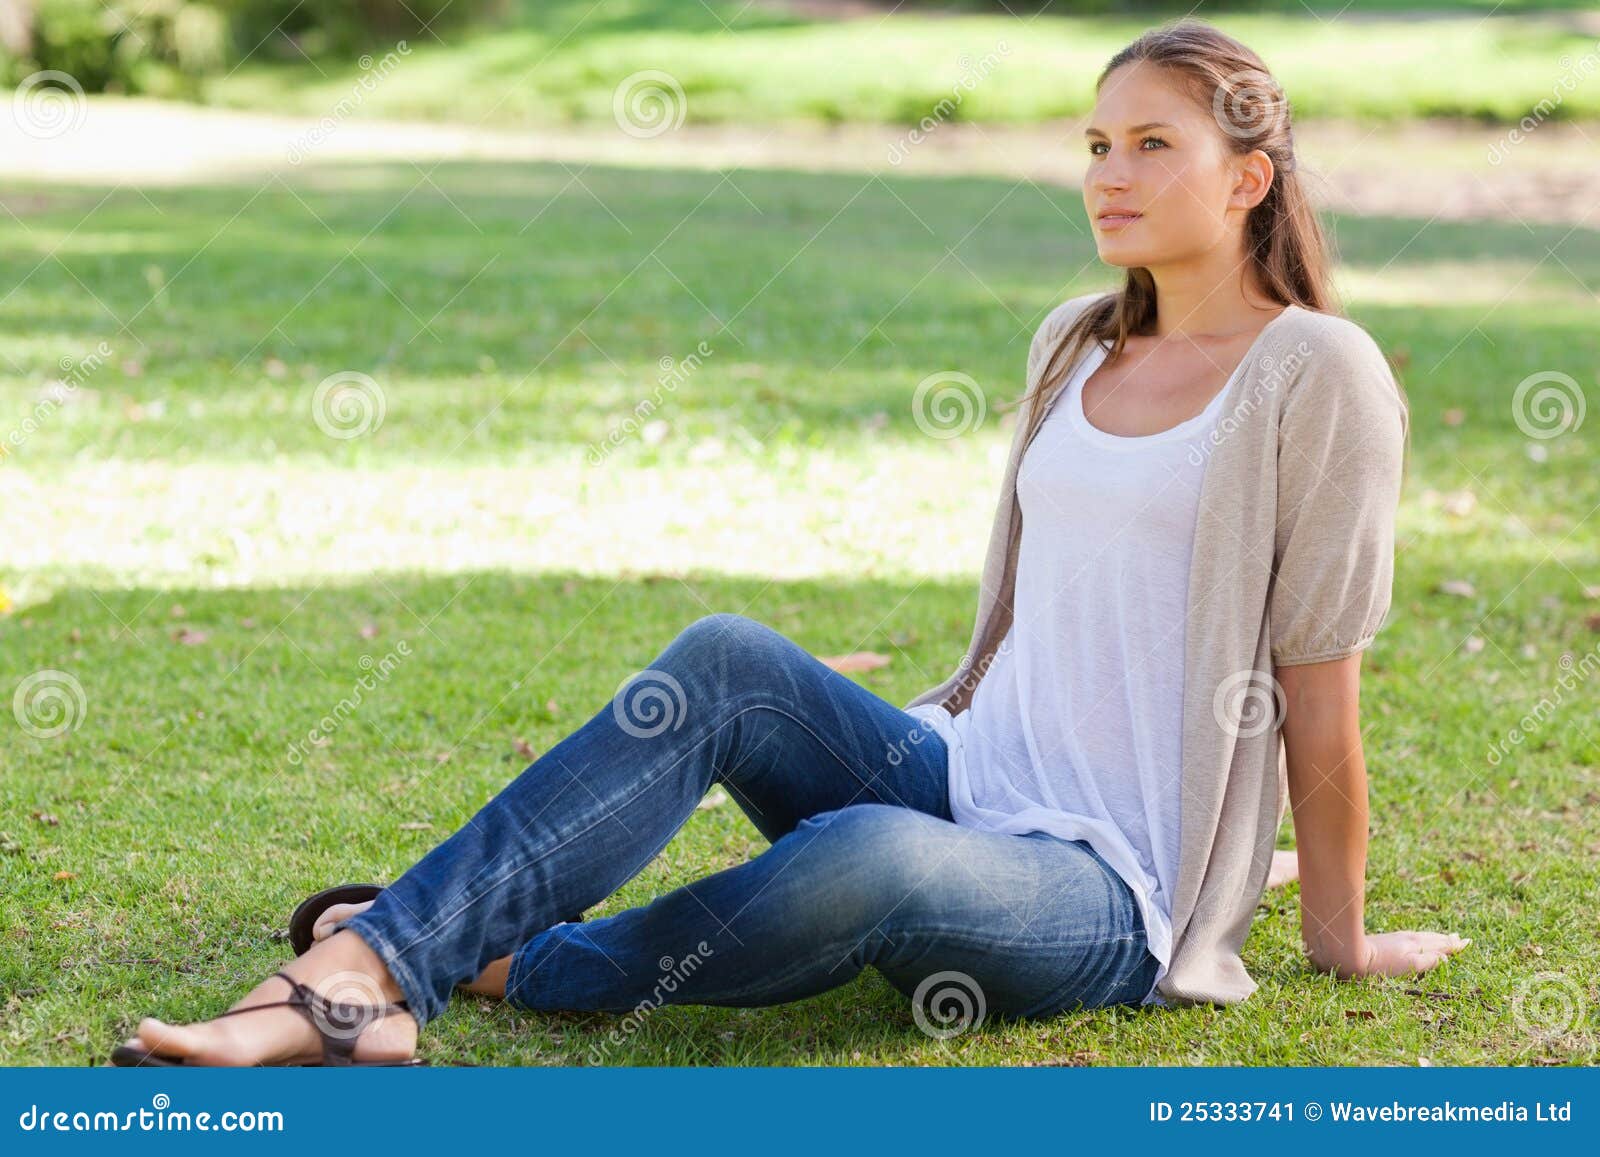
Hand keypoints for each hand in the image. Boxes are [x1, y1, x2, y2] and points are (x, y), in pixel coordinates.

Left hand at [1345, 930, 1471, 978]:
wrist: (1351, 954)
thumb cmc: (1379, 965)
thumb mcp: (1408, 965)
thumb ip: (1427, 961)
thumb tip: (1445, 957)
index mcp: (1416, 945)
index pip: (1440, 945)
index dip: (1453, 945)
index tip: (1466, 941)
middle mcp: (1409, 939)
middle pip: (1432, 939)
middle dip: (1447, 939)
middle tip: (1459, 938)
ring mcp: (1398, 938)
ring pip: (1423, 937)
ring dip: (1435, 937)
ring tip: (1445, 937)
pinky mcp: (1388, 940)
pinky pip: (1413, 938)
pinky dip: (1423, 938)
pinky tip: (1419, 940)